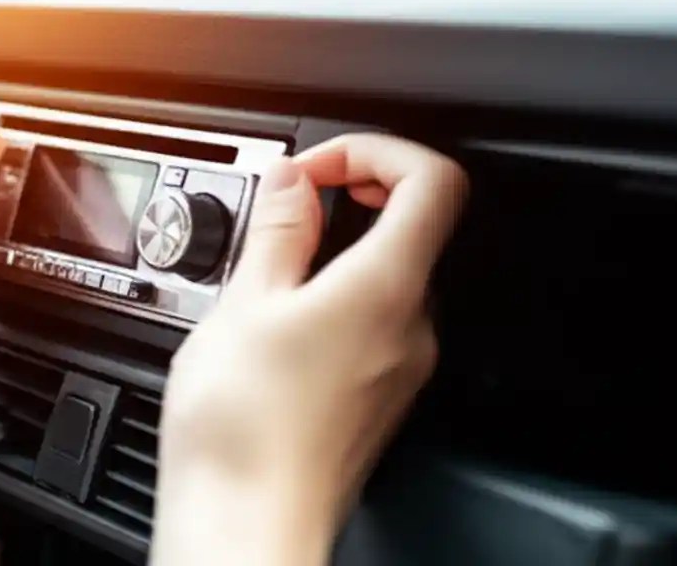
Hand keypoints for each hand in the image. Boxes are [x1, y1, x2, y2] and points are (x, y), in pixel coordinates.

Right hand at [151, 134, 467, 565]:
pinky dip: (335, 298)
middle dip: (352, 195)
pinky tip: (278, 323)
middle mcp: (411, 326)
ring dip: (336, 250)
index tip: (321, 165)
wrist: (249, 525)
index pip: (433, 181)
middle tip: (291, 204)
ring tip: (267, 271)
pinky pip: (373, 323)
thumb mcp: (245, 303)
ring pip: (387, 276)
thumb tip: (293, 181)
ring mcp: (402, 366)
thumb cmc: (244, 428)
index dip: (377, 150)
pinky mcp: (379, 397)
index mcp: (386, 287)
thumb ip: (279, 229)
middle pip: (414, 225)